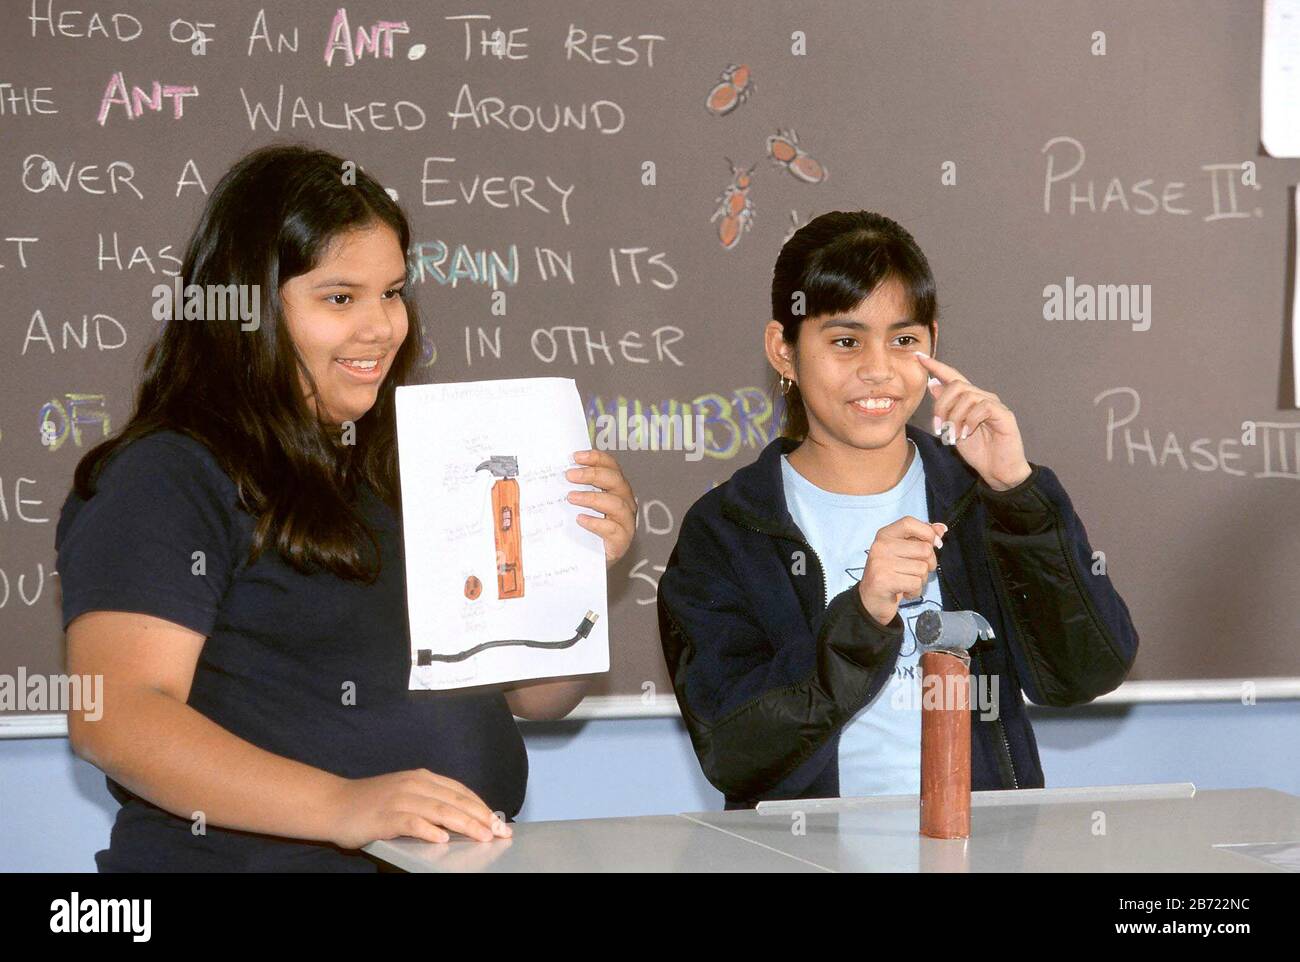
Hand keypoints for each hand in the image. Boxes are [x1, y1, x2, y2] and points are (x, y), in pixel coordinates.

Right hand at [325, 769, 511, 848]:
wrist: (334, 803)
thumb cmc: (371, 803)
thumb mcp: (406, 794)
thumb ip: (430, 801)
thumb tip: (461, 818)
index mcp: (422, 778)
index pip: (460, 792)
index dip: (482, 806)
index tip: (499, 821)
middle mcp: (415, 785)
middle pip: (456, 801)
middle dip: (482, 817)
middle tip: (500, 832)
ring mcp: (401, 799)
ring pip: (441, 811)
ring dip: (465, 824)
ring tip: (483, 836)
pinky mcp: (387, 816)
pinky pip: (413, 823)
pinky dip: (429, 830)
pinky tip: (442, 839)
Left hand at [565, 450, 636, 568]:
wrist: (584, 564)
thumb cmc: (578, 530)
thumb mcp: (571, 506)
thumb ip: (565, 489)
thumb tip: (541, 474)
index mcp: (614, 489)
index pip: (611, 466)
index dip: (596, 458)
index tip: (575, 457)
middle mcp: (624, 503)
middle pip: (616, 481)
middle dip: (593, 474)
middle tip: (569, 475)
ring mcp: (625, 523)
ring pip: (617, 504)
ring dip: (593, 497)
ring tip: (571, 498)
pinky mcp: (621, 543)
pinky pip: (614, 530)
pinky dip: (597, 523)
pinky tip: (580, 520)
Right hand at [857, 516, 946, 626]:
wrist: (870, 601)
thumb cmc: (890, 574)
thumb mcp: (905, 552)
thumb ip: (922, 538)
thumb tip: (941, 529)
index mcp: (885, 535)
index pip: (909, 522)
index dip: (927, 532)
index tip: (935, 543)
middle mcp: (881, 546)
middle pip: (924, 549)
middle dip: (928, 563)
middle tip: (915, 571)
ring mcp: (881, 563)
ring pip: (922, 569)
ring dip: (920, 580)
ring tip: (906, 582)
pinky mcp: (884, 580)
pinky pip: (916, 583)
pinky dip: (915, 591)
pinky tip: (904, 591)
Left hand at [914, 352, 1031, 490]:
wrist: (997, 470)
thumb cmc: (978, 450)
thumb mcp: (953, 428)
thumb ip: (945, 408)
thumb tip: (932, 384)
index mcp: (968, 400)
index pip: (952, 377)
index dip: (936, 366)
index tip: (919, 357)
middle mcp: (982, 397)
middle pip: (956, 386)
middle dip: (941, 406)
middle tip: (939, 427)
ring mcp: (994, 405)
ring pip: (967, 396)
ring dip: (955, 417)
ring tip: (954, 435)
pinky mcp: (1004, 414)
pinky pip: (982, 407)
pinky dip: (970, 421)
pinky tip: (967, 434)